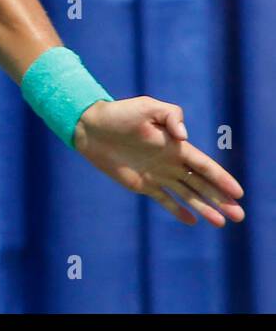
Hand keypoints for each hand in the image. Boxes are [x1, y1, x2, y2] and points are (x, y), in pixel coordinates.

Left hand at [74, 96, 244, 226]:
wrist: (91, 126)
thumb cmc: (120, 113)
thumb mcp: (148, 107)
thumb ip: (171, 116)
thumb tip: (184, 137)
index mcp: (176, 146)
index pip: (204, 166)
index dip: (221, 179)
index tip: (238, 193)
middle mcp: (170, 162)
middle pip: (201, 184)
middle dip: (220, 199)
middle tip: (238, 215)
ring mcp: (157, 174)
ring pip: (187, 195)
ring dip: (205, 208)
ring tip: (221, 223)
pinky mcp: (141, 184)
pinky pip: (163, 200)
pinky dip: (177, 210)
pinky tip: (192, 221)